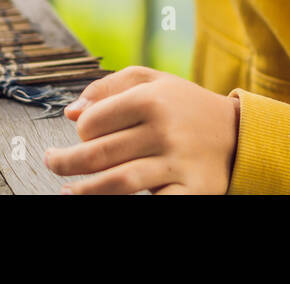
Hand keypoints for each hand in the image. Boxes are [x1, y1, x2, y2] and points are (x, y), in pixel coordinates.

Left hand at [44, 66, 239, 194]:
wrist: (238, 134)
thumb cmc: (185, 106)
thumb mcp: (153, 81)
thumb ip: (109, 87)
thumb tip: (70, 112)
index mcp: (152, 99)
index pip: (93, 121)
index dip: (81, 131)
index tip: (84, 136)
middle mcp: (164, 130)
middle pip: (98, 153)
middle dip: (65, 163)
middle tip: (51, 164)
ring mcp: (178, 163)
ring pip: (117, 183)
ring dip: (84, 192)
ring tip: (67, 194)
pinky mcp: (193, 191)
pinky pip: (154, 206)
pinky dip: (129, 208)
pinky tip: (105, 205)